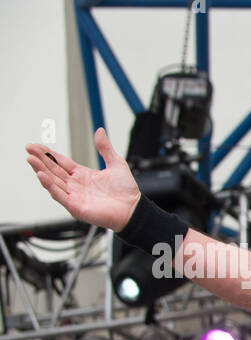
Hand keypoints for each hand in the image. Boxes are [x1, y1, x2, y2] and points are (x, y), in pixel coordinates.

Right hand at [25, 128, 141, 231]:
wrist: (133, 209)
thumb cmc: (127, 191)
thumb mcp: (116, 163)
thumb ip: (105, 148)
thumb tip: (100, 131)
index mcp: (83, 175)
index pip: (60, 162)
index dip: (48, 154)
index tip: (35, 146)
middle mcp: (76, 185)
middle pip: (53, 170)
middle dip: (40, 159)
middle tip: (28, 148)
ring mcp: (74, 196)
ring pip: (52, 181)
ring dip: (40, 170)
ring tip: (30, 159)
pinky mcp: (76, 206)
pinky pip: (59, 195)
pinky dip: (49, 186)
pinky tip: (41, 175)